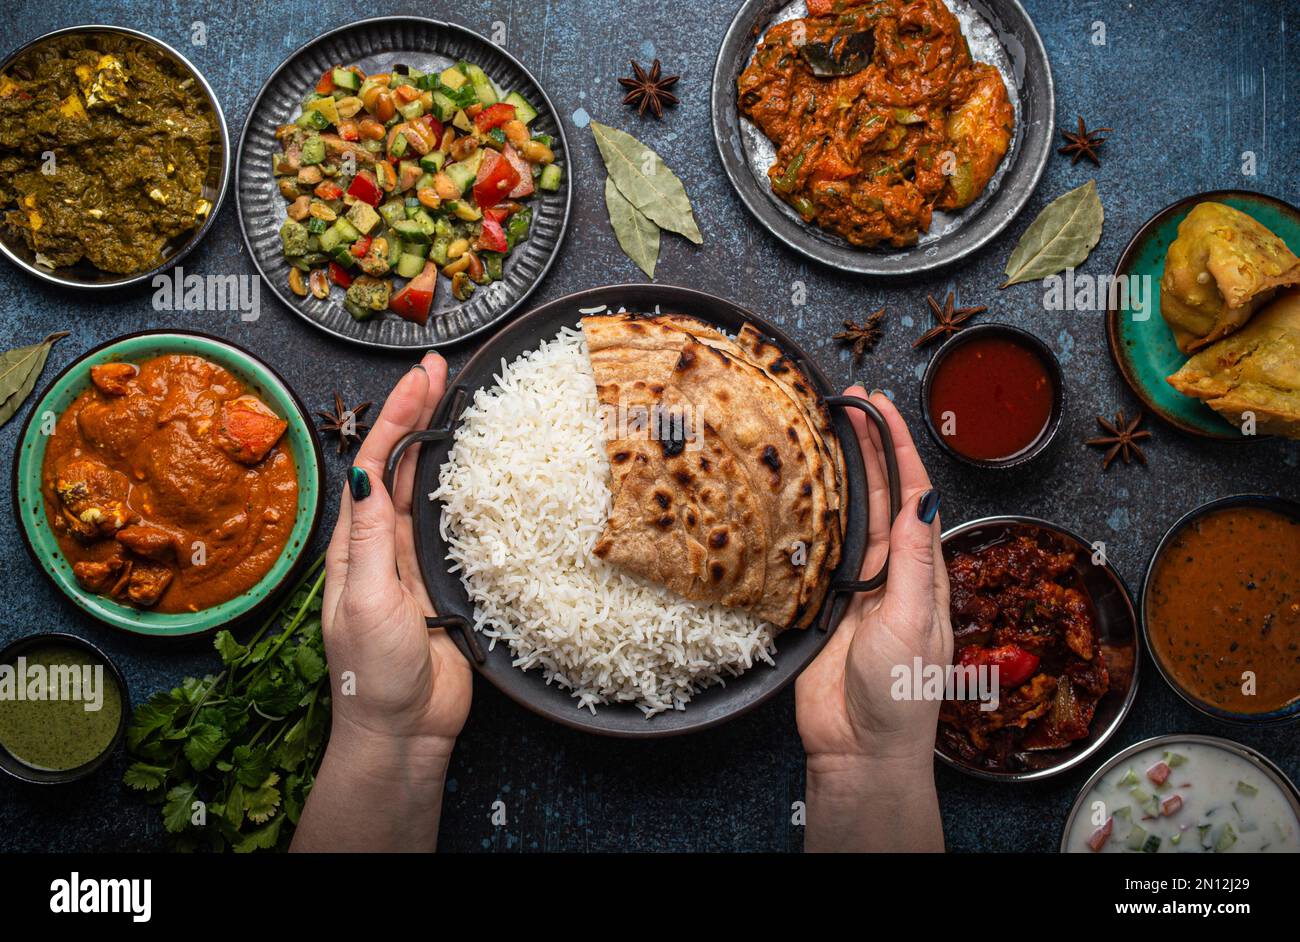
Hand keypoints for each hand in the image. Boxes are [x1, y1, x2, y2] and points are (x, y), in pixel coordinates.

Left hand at [292, 355, 471, 851]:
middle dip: (417, 414)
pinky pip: (455, 527)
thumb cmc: (373, 674)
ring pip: (425, 489)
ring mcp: (414, 563)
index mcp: (355, 545)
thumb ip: (369, 540)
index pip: (374, 464)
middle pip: (399, 466)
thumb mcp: (364, 602)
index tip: (421, 376)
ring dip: (439, 443)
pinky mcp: (447, 583)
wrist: (404, 730)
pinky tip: (480, 469)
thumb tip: (365, 476)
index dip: (397, 416)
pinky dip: (464, 490)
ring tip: (457, 400)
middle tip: (441, 368)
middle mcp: (382, 545)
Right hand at [795, 388, 951, 851]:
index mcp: (924, 572)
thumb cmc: (901, 696)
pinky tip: (800, 494)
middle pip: (882, 496)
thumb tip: (923, 500)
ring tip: (828, 432)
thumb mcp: (914, 622)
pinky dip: (811, 518)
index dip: (898, 448)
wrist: (861, 749)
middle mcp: (892, 572)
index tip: (880, 409)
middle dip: (871, 447)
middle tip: (852, 402)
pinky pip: (817, 552)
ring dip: (843, 475)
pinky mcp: (823, 606)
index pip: (914, 495)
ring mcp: (857, 588)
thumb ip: (915, 561)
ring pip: (850, 517)